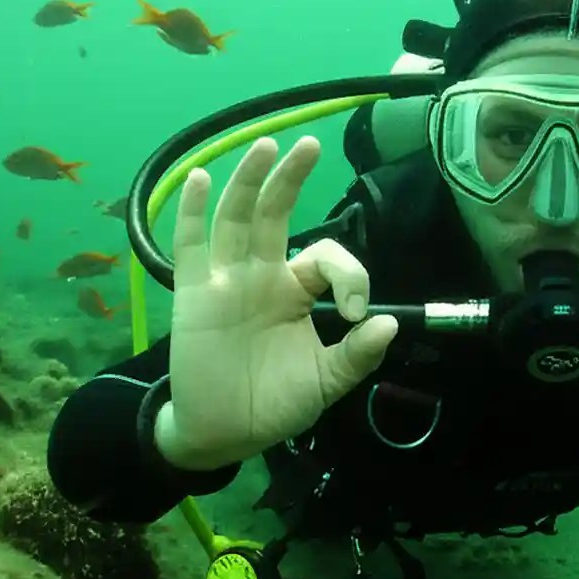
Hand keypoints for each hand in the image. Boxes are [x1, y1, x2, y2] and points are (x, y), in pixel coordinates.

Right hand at [155, 135, 398, 469]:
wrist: (223, 435)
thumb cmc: (273, 404)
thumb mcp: (325, 383)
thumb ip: (356, 356)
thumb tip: (387, 325)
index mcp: (296, 291)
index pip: (325, 259)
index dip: (348, 274)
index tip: (354, 314)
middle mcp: (262, 275)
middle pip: (277, 214)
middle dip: (292, 178)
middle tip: (310, 143)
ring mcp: (227, 280)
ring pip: (238, 219)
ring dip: (250, 181)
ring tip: (266, 144)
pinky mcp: (194, 294)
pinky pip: (190, 246)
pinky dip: (192, 211)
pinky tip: (199, 177)